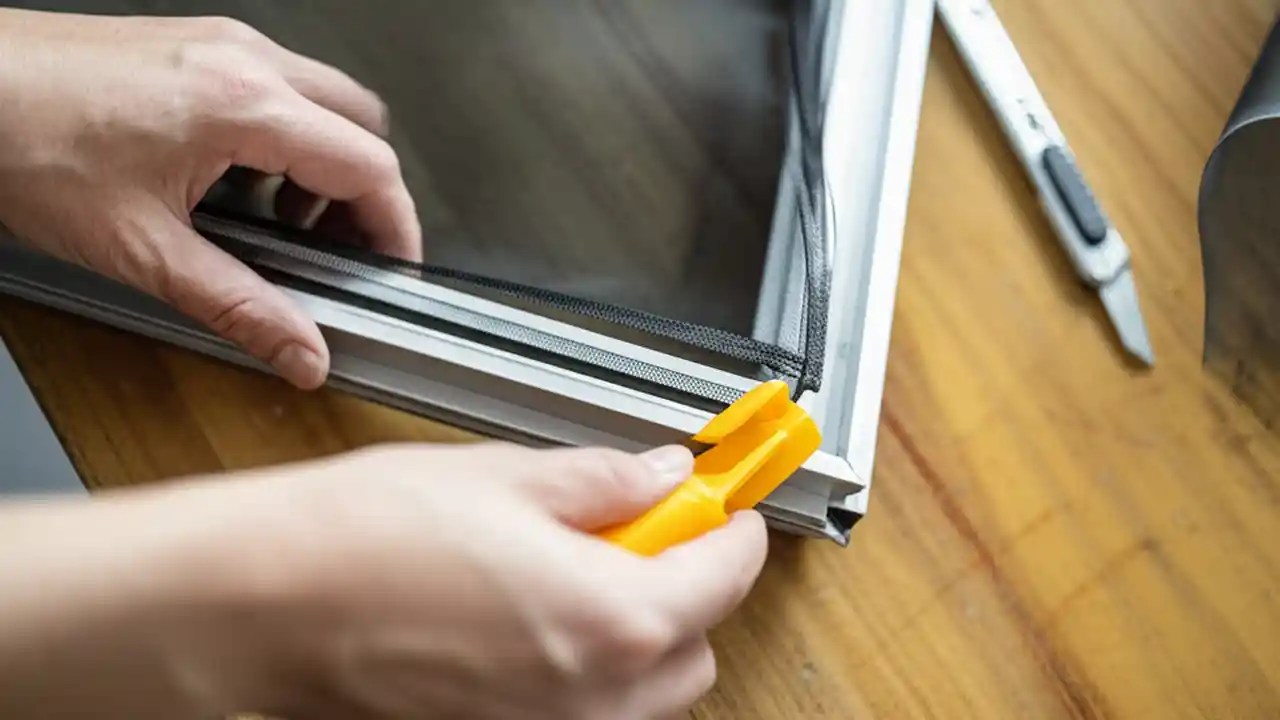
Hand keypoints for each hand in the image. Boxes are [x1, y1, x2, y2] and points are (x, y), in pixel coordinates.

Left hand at [0, 10, 421, 388]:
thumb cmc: (24, 144)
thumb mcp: (143, 249)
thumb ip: (239, 305)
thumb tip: (303, 350)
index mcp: (244, 106)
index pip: (368, 167)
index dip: (395, 226)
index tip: (392, 267)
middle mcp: (245, 61)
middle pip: (362, 126)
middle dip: (367, 193)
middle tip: (344, 249)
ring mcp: (220, 44)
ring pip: (325, 101)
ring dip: (326, 163)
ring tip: (287, 221)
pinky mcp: (195, 44)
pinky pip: (279, 87)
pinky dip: (287, 137)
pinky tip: (241, 182)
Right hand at [0, 443, 767, 719]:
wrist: (255, 606)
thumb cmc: (358, 541)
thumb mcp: (503, 476)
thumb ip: (602, 480)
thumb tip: (659, 472)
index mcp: (612, 619)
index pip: (725, 573)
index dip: (733, 525)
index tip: (727, 500)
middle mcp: (592, 698)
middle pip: (694, 647)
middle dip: (684, 584)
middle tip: (641, 527)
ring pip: (643, 693)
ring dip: (637, 632)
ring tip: (573, 568)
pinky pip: (581, 712)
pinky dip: (583, 669)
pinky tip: (529, 613)